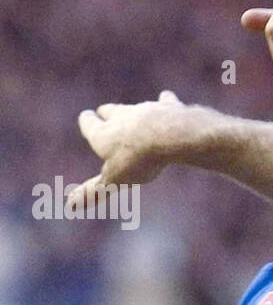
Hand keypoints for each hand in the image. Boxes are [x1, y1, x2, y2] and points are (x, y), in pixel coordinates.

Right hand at [71, 90, 213, 209]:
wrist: (170, 136)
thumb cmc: (138, 159)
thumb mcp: (113, 181)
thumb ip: (93, 191)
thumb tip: (70, 205)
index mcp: (103, 133)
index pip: (89, 123)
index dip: (88, 122)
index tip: (87, 117)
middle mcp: (122, 116)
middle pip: (111, 111)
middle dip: (107, 113)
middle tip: (105, 112)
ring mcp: (146, 109)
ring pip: (137, 108)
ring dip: (135, 112)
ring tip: (136, 114)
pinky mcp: (169, 108)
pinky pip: (166, 102)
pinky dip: (165, 102)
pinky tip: (167, 98)